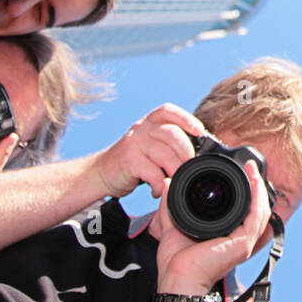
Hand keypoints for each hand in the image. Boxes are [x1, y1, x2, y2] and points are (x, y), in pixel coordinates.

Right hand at [88, 104, 204, 199]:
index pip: (168, 111)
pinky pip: (153, 173)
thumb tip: (199, 154)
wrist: (101, 173)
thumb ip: (169, 144)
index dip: (186, 118)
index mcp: (150, 122)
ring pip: (165, 154)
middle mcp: (142, 128)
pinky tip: (157, 190)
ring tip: (175, 181)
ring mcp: (134, 143)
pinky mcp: (129, 160)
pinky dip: (160, 185)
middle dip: (186, 153)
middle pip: (173, 134)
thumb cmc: (134, 161)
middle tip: (189, 168)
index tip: (199, 131)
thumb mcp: (151, 145)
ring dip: (176, 171)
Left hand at [154, 159, 270, 293]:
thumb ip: (169, 205)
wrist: (178, 279)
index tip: (238, 175)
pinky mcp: (244, 243)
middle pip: (254, 209)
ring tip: (253, 170)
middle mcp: (238, 240)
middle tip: (250, 168)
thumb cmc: (176, 264)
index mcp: (225, 238)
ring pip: (260, 210)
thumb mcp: (171, 226)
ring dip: (259, 188)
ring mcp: (244, 243)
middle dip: (255, 187)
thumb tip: (167, 183)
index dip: (244, 193)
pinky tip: (255, 182)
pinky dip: (258, 197)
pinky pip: (257, 216)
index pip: (242, 213)